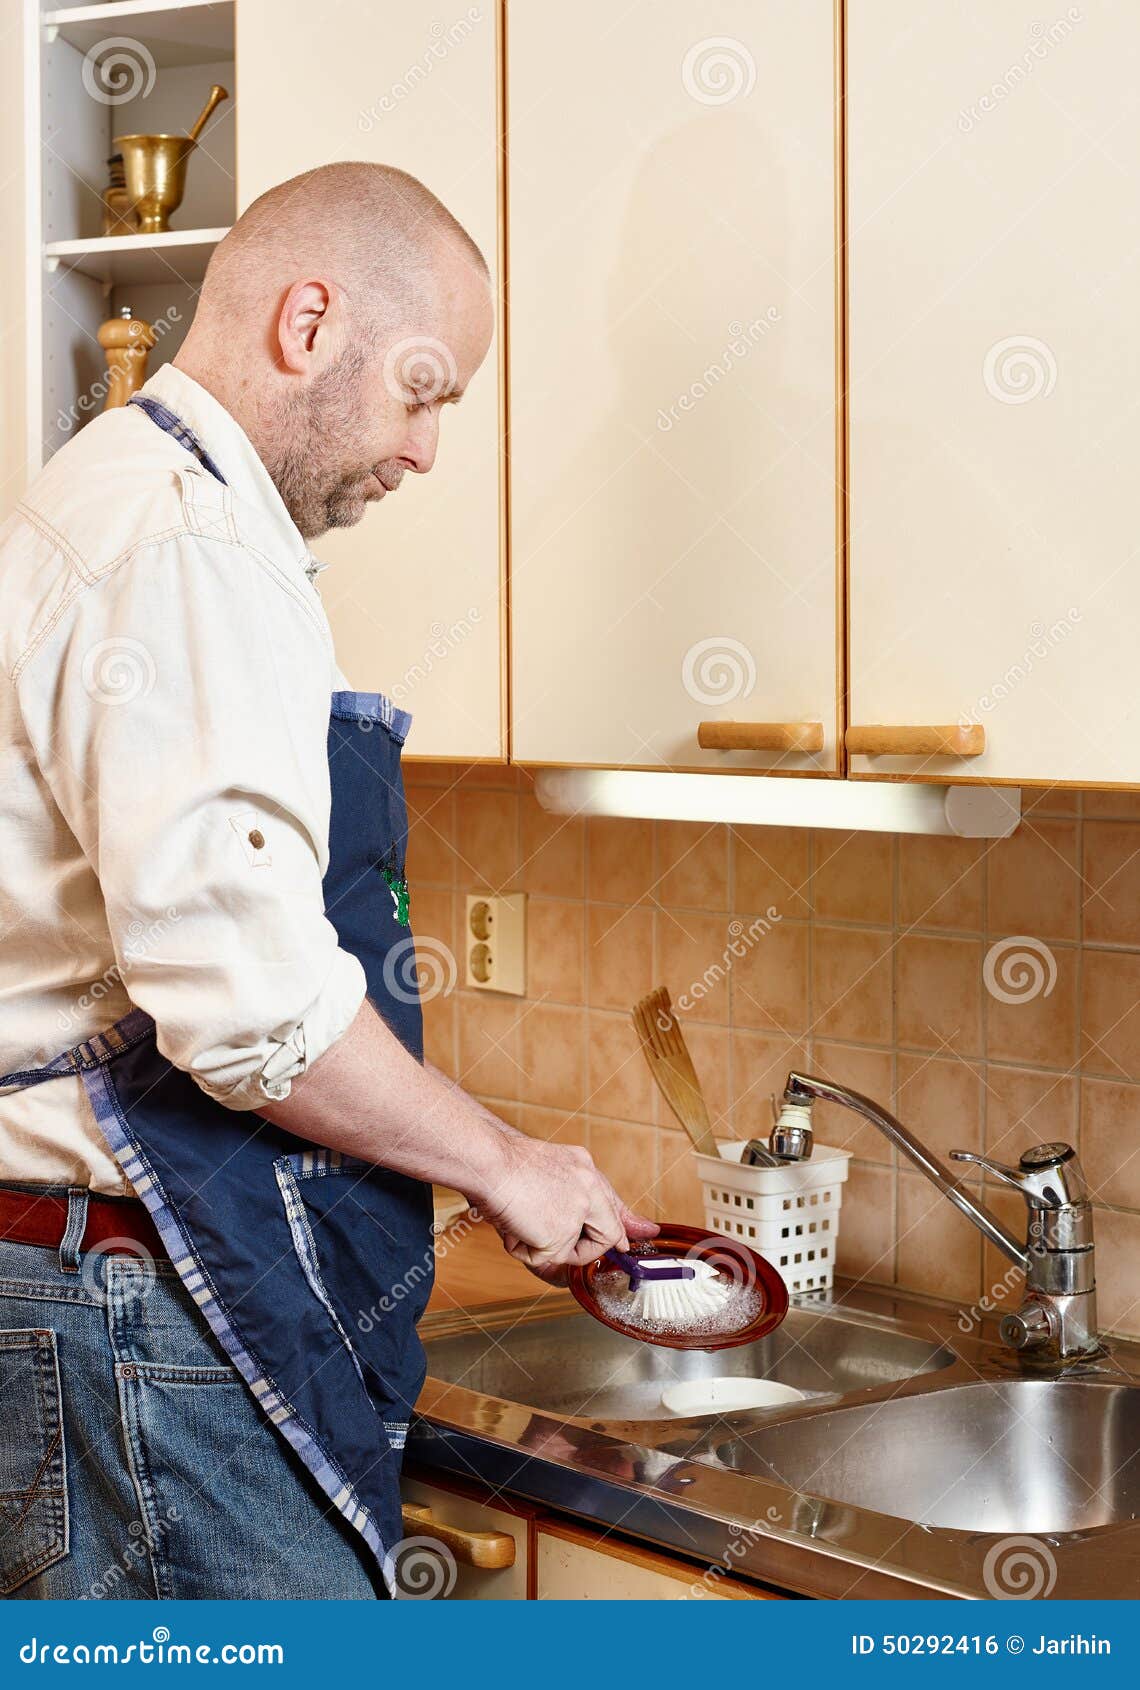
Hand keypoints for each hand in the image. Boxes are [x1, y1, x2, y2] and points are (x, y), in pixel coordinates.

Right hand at [475, 1132, 658, 1282]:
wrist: (488, 1160)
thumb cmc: (499, 1162)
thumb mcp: (539, 1170)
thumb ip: (561, 1192)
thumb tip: (578, 1219)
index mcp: (581, 1164)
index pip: (610, 1201)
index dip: (619, 1224)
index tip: (625, 1242)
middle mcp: (588, 1185)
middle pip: (608, 1232)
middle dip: (589, 1251)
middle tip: (568, 1252)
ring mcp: (578, 1210)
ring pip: (569, 1252)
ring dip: (541, 1247)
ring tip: (518, 1224)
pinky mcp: (561, 1233)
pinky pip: (543, 1258)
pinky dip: (521, 1248)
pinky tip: (512, 1226)